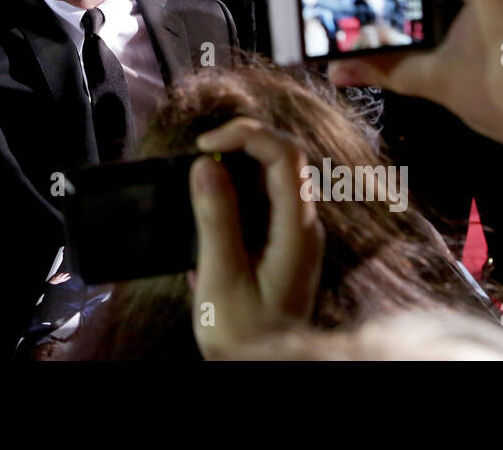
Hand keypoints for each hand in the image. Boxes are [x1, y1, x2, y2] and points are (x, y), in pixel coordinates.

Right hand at [190, 118, 323, 359]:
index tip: (204, 146)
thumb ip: (215, 218)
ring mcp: (295, 232)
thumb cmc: (248, 334)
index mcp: (297, 230)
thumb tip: (206, 166)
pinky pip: (262, 197)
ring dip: (234, 166)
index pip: (284, 155)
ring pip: (271, 174)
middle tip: (199, 156)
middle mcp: (303, 224)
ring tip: (199, 182)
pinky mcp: (281, 241)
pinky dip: (234, 190)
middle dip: (239, 144)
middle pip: (282, 156)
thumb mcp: (221, 277)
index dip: (244, 135)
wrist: (267, 367)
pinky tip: (209, 212)